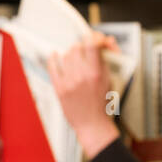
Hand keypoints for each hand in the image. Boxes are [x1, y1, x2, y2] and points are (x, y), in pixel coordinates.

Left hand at [46, 31, 120, 159]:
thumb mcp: (109, 80)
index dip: (94, 37)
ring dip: (71, 55)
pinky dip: (53, 59)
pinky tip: (55, 56)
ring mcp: (69, 82)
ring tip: (76, 61)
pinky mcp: (59, 88)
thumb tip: (106, 42)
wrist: (91, 124)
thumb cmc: (101, 104)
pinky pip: (52, 66)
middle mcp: (81, 76)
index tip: (96, 39)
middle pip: (77, 47)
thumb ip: (107, 60)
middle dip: (82, 47)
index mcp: (96, 73)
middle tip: (85, 52)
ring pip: (66, 55)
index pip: (92, 44)